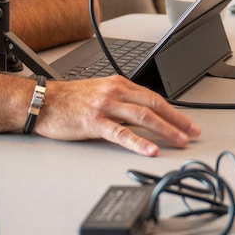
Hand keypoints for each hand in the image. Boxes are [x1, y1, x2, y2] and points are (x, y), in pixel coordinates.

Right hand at [34, 76, 200, 155]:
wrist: (41, 102)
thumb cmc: (68, 100)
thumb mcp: (99, 93)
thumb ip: (121, 100)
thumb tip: (143, 114)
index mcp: (118, 85)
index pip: (153, 97)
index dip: (174, 111)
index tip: (187, 123)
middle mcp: (115, 92)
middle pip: (154, 105)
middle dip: (177, 120)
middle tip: (193, 133)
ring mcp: (105, 106)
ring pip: (143, 117)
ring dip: (165, 130)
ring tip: (180, 141)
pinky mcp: (94, 122)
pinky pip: (120, 133)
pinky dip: (138, 142)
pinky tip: (150, 149)